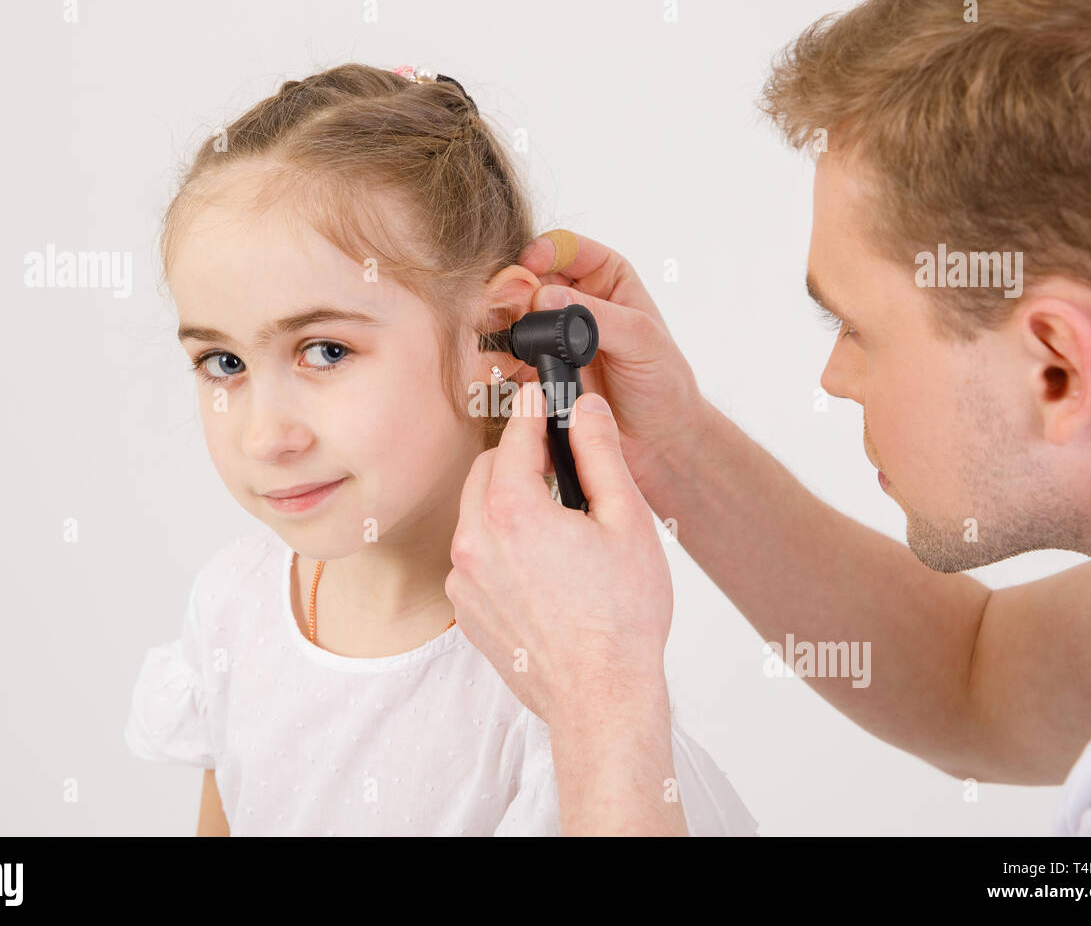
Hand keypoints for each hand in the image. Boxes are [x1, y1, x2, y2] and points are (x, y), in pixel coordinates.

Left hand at [446, 382, 672, 729]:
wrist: (602, 697)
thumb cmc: (622, 618)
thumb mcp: (627, 521)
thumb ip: (600, 455)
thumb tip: (584, 411)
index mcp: (512, 510)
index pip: (513, 435)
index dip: (532, 410)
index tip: (540, 393)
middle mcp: (474, 541)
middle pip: (485, 471)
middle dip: (517, 461)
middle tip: (560, 472)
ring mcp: (464, 580)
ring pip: (476, 515)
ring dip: (507, 506)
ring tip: (557, 528)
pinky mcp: (465, 610)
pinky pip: (474, 558)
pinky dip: (500, 549)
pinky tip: (542, 570)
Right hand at [515, 230, 706, 499]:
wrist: (657, 440)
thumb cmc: (664, 384)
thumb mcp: (641, 341)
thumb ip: (597, 316)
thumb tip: (547, 297)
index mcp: (604, 277)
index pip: (564, 247)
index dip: (542, 253)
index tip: (529, 268)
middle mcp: (574, 300)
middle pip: (527, 278)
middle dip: (513, 290)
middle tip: (509, 309)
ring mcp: (552, 336)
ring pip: (511, 315)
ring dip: (500, 324)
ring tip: (503, 338)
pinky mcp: (536, 370)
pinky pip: (507, 357)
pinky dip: (498, 360)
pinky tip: (501, 368)